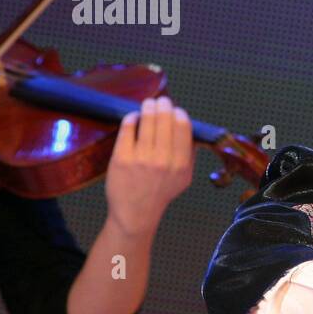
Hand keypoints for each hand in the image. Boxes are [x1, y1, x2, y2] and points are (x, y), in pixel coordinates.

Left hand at [104, 96, 193, 236]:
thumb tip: (191, 131)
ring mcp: (141, 159)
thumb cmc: (160, 193)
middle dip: (163, 105)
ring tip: (148, 104)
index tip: (176, 110)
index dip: (179, 114)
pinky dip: (131, 119)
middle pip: (165, 120)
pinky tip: (134, 117)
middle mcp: (163, 160)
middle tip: (160, 101)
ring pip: (147, 121)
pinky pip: (128, 129)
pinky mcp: (121, 158)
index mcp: (181, 164)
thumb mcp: (184, 177)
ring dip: (148, 108)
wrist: (136, 212)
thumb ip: (190, 155)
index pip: (183, 128)